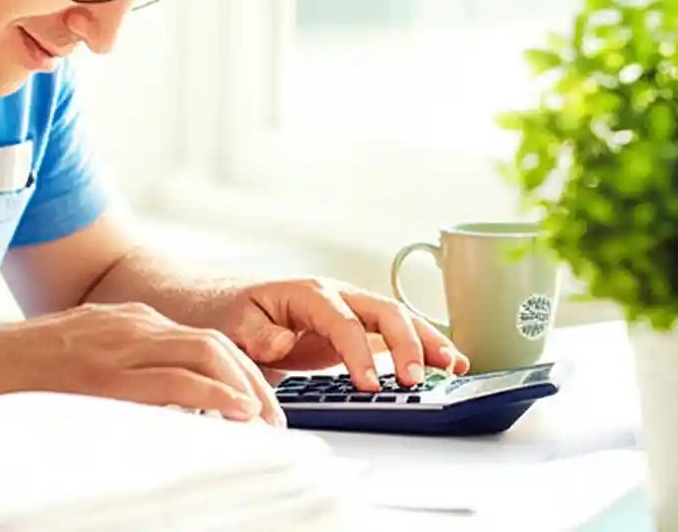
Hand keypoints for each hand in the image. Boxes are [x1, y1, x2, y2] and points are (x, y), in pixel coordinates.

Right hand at [3, 302, 283, 425]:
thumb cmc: (22, 369)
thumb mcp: (85, 354)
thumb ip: (125, 367)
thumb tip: (165, 401)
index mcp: (129, 321)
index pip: (202, 338)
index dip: (237, 369)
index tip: (256, 399)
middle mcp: (132, 325)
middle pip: (214, 342)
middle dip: (253, 378)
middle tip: (272, 416)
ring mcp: (120, 345)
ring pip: (206, 352)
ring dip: (244, 387)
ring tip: (262, 420)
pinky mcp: (106, 374)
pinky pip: (175, 379)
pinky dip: (214, 394)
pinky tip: (235, 412)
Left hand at [196, 278, 470, 391]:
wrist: (223, 303)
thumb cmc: (228, 312)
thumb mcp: (233, 323)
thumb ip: (258, 334)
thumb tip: (283, 343)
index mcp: (309, 294)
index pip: (343, 321)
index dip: (359, 352)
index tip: (369, 383)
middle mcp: (337, 296)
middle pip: (383, 312)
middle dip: (406, 344)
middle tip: (416, 380)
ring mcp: (351, 310)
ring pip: (398, 320)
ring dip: (427, 341)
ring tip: (454, 367)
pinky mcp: (356, 328)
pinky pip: (394, 335)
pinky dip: (422, 347)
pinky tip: (445, 365)